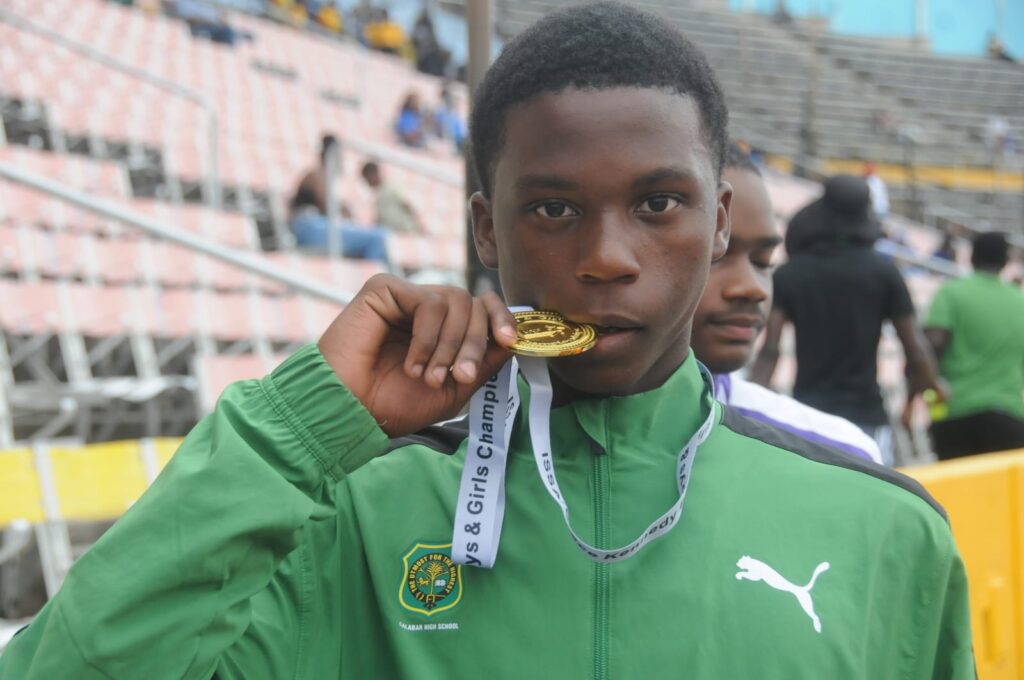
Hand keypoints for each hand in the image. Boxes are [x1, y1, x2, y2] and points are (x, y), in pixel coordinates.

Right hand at [317, 274, 516, 436]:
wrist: (350, 410)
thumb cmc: (394, 404)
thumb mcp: (452, 389)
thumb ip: (482, 363)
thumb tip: (514, 338)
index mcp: (443, 329)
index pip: (483, 308)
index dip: (502, 319)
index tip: (510, 340)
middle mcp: (427, 309)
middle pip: (474, 304)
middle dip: (473, 344)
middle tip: (458, 376)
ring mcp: (406, 297)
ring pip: (457, 300)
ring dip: (450, 345)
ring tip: (429, 376)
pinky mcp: (385, 289)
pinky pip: (429, 302)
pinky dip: (428, 337)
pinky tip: (412, 363)